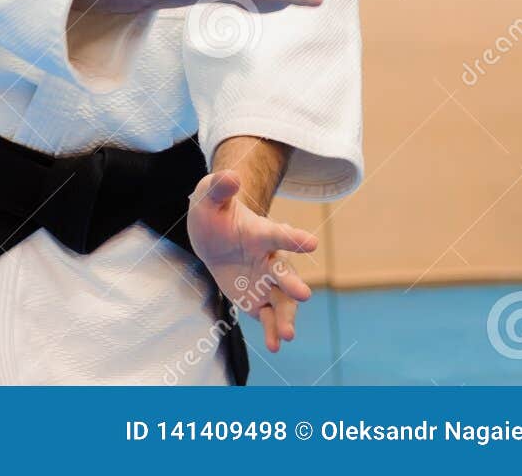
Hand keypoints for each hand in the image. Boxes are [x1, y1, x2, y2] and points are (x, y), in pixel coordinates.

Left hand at [187, 169, 317, 351]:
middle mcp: (269, 260)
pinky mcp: (257, 299)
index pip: (279, 235)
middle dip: (292, 284)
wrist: (213, 235)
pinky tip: (274, 345)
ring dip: (286, 317)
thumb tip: (230, 175)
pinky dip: (271, 330)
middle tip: (303, 295)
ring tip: (287, 336)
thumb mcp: (210, 196)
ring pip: (281, 301)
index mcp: (261, 233)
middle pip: (284, 273)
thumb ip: (220, 188)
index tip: (311, 242)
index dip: (293, 238)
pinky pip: (267, 317)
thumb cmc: (215, 211)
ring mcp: (265, 282)